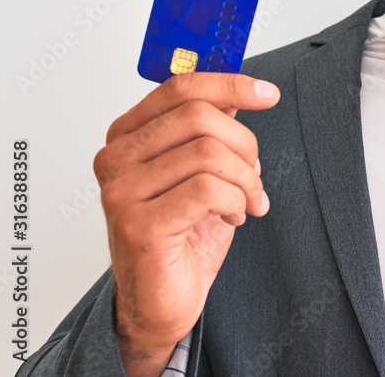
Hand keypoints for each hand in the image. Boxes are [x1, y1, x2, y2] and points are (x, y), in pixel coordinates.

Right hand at [94, 73, 278, 375]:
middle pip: (199, 116)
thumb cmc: (183, 233)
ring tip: (247, 201)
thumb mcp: (202, 169)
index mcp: (127, 135)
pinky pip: (207, 190)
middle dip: (244, 144)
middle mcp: (115, 158)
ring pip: (208, 153)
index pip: (179, 88)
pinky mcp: (138, 225)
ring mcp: (121, 192)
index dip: (230, 84)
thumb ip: (211, 129)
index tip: (269, 95)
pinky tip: (233, 217)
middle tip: (255, 174)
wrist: (163, 299)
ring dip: (245, 179)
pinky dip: (235, 201)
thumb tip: (240, 89)